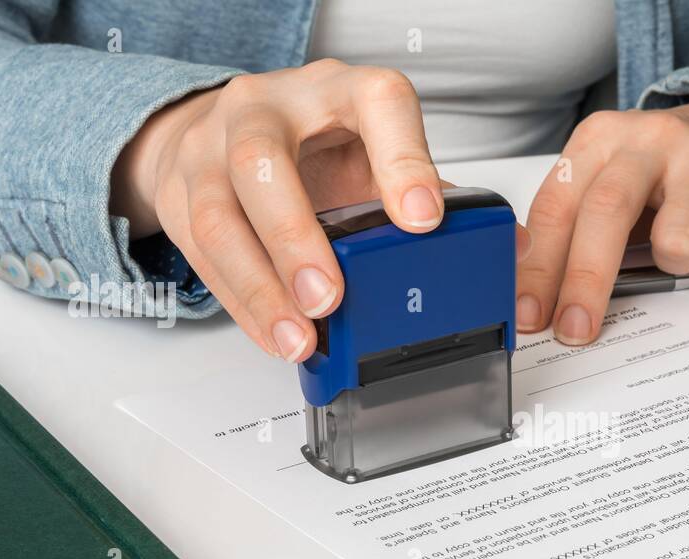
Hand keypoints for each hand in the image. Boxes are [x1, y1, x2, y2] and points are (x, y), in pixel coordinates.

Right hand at [111, 60, 446, 361]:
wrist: (228, 132)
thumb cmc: (316, 143)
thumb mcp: (377, 152)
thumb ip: (428, 196)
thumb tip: (507, 249)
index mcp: (340, 91)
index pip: (377, 104)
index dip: (403, 162)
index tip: (424, 221)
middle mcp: (267, 107)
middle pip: (262, 159)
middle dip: (294, 237)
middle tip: (329, 298)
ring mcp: (212, 147)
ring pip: (220, 216)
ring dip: (260, 288)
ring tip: (299, 337)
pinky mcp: (181, 192)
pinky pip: (202, 254)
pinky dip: (242, 303)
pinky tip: (274, 333)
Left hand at [517, 94, 688, 345]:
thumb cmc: (663, 173)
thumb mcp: (607, 182)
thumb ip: (573, 228)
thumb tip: (539, 301)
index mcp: (600, 140)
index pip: (556, 208)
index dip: (538, 268)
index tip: (531, 316)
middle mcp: (649, 139)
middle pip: (606, 214)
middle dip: (586, 283)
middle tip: (576, 330)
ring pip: (677, 241)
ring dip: (675, 267)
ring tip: (679, 252)